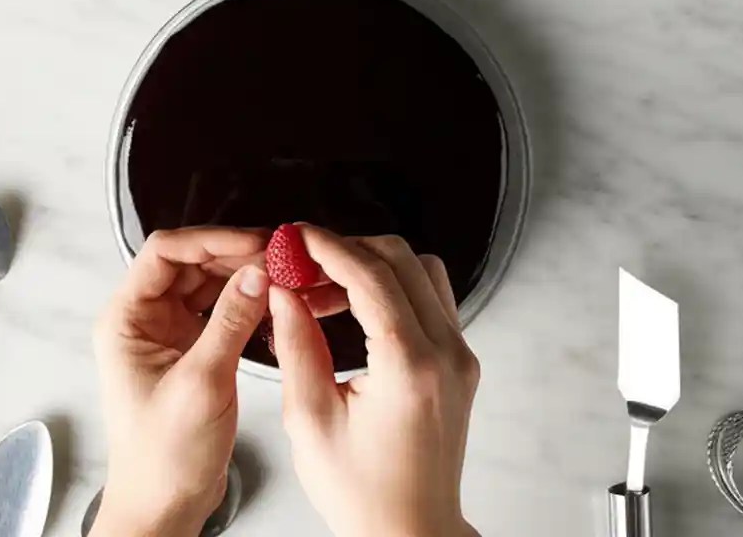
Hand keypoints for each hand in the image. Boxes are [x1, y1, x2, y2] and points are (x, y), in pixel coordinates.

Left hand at [91, 227, 268, 536]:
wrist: (163, 504)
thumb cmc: (163, 456)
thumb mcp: (202, 383)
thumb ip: (230, 323)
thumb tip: (257, 274)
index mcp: (126, 319)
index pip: (164, 253)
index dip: (211, 240)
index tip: (255, 243)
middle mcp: (143, 319)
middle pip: (190, 263)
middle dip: (235, 255)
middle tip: (280, 256)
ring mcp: (168, 333)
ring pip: (208, 283)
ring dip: (244, 276)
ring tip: (283, 275)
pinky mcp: (192, 350)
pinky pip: (220, 309)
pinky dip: (247, 302)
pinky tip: (274, 302)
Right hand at [271, 227, 480, 536]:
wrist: (410, 531)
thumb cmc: (361, 492)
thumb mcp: (310, 419)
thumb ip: (296, 345)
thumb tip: (282, 293)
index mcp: (409, 367)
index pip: (371, 276)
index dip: (329, 247)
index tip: (296, 236)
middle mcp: (445, 354)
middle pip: (402, 260)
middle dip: (348, 250)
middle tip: (302, 263)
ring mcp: (460, 357)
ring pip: (423, 272)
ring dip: (373, 266)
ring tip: (323, 289)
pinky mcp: (460, 364)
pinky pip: (431, 300)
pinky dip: (393, 289)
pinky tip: (354, 309)